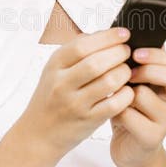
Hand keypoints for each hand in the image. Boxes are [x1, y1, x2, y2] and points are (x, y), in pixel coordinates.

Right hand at [20, 28, 134, 157]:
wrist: (38, 133)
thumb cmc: (51, 97)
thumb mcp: (54, 70)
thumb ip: (76, 50)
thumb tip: (105, 34)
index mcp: (55, 66)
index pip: (83, 45)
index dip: (107, 37)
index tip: (123, 33)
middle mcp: (62, 84)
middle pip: (97, 62)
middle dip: (119, 53)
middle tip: (127, 51)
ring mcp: (75, 104)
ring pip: (109, 82)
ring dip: (124, 72)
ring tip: (126, 70)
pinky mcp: (88, 121)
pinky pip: (114, 104)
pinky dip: (126, 94)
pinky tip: (126, 90)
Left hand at [109, 47, 165, 166]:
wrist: (129, 147)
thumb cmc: (131, 109)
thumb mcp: (136, 83)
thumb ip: (138, 64)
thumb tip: (128, 35)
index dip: (158, 55)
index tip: (135, 52)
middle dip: (149, 70)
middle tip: (129, 74)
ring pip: (144, 95)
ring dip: (125, 94)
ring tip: (119, 98)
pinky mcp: (152, 137)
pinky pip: (130, 116)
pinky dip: (117, 113)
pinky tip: (115, 116)